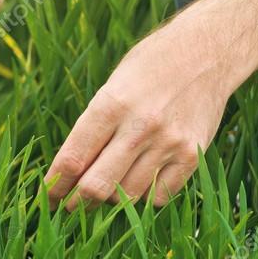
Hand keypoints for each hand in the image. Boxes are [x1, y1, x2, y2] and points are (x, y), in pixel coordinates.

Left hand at [46, 24, 233, 209]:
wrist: (208, 51)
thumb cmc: (151, 65)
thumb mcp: (113, 84)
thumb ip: (94, 126)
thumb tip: (72, 171)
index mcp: (111, 103)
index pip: (73, 158)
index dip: (56, 184)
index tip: (49, 195)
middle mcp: (140, 126)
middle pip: (97, 185)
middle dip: (77, 202)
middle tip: (71, 207)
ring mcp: (169, 143)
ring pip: (127, 196)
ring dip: (110, 201)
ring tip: (103, 195)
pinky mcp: (192, 155)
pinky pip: (159, 197)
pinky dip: (142, 198)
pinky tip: (136, 186)